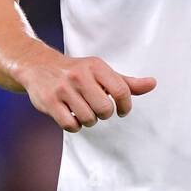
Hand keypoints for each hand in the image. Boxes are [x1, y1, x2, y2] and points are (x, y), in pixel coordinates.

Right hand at [19, 52, 155, 131]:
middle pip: (105, 109)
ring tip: (81, 109)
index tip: (121, 110)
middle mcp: (79, 76)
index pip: (122, 90)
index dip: (125, 106)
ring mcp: (63, 89)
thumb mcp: (101, 72)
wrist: (37, 65)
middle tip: (96, 108)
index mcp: (96, 66)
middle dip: (104, 114)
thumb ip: (126, 82)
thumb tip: (152, 84)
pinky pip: (71, 125)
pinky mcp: (50, 102)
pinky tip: (70, 115)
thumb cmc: (77, 71)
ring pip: (88, 119)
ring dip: (88, 120)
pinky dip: (74, 125)